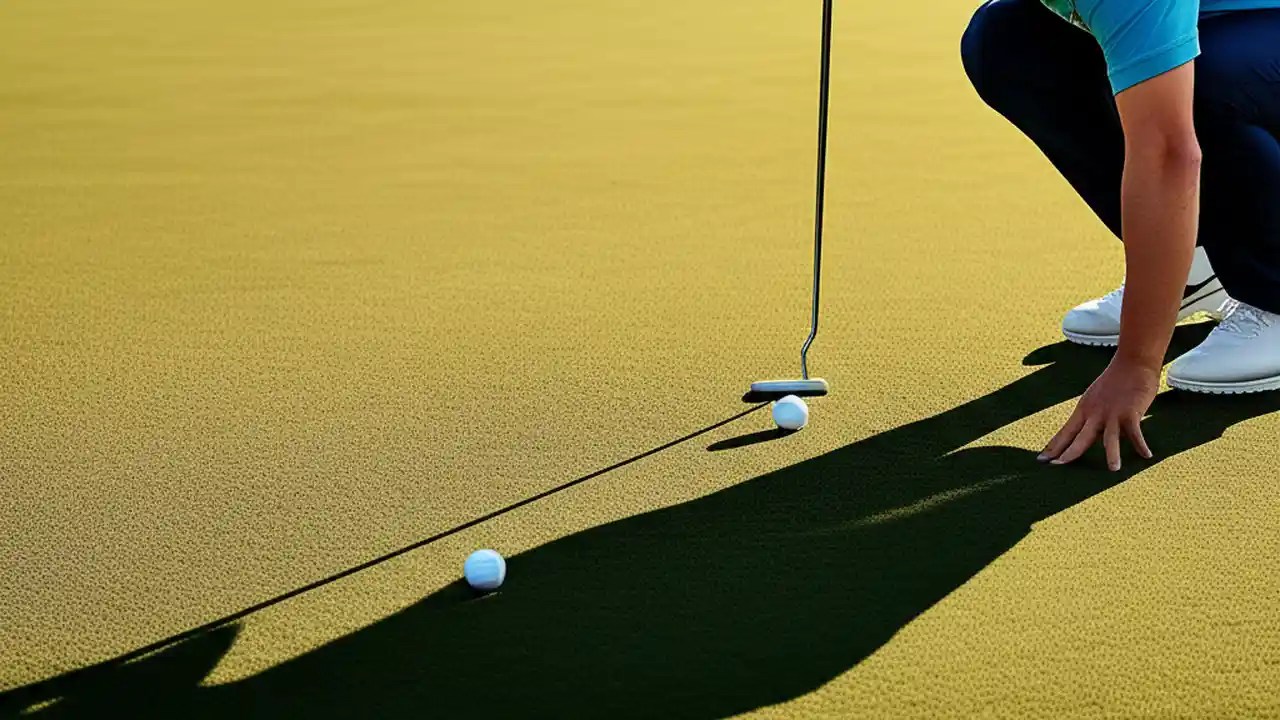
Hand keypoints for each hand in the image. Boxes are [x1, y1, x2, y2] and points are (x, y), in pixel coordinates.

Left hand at [1038, 358, 1158, 470]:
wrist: (1132, 363)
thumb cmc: (1114, 381)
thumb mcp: (1095, 398)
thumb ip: (1091, 416)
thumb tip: (1091, 433)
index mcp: (1084, 410)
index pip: (1065, 432)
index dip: (1054, 446)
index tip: (1041, 460)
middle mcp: (1095, 414)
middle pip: (1080, 437)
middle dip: (1068, 453)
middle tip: (1056, 466)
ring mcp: (1113, 414)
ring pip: (1109, 438)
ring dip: (1112, 454)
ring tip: (1113, 469)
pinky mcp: (1130, 412)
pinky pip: (1136, 432)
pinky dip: (1141, 444)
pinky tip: (1147, 455)